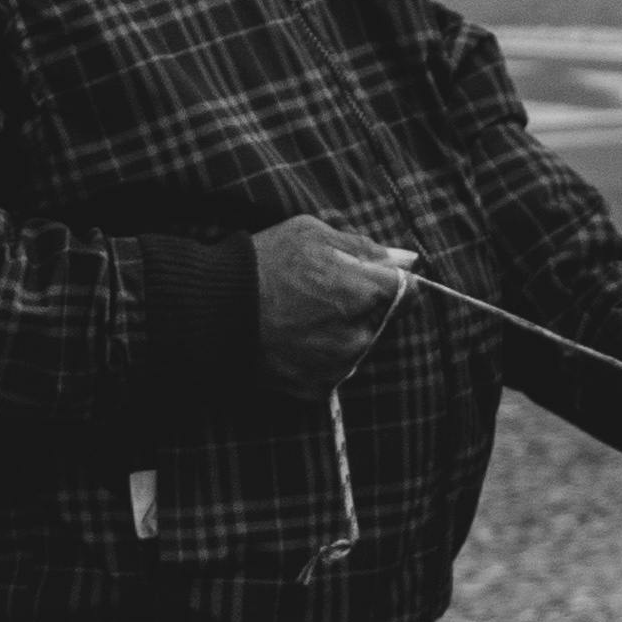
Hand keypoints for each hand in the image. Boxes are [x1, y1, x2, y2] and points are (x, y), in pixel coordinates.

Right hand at [253, 212, 411, 393]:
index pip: (408, 291)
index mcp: (364, 293)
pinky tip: (294, 338)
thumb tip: (404, 259)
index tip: (373, 278)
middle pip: (382, 321)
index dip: (392, 282)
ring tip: (303, 316)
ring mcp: (338, 366)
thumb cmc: (263, 264)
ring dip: (344, 333)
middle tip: (322, 294)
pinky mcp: (317, 388)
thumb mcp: (312, 234)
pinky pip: (334, 369)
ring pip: (359, 347)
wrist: (213, 311)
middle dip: (364, 307)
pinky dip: (322, 356)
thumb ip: (364, 247)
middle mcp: (358, 335)